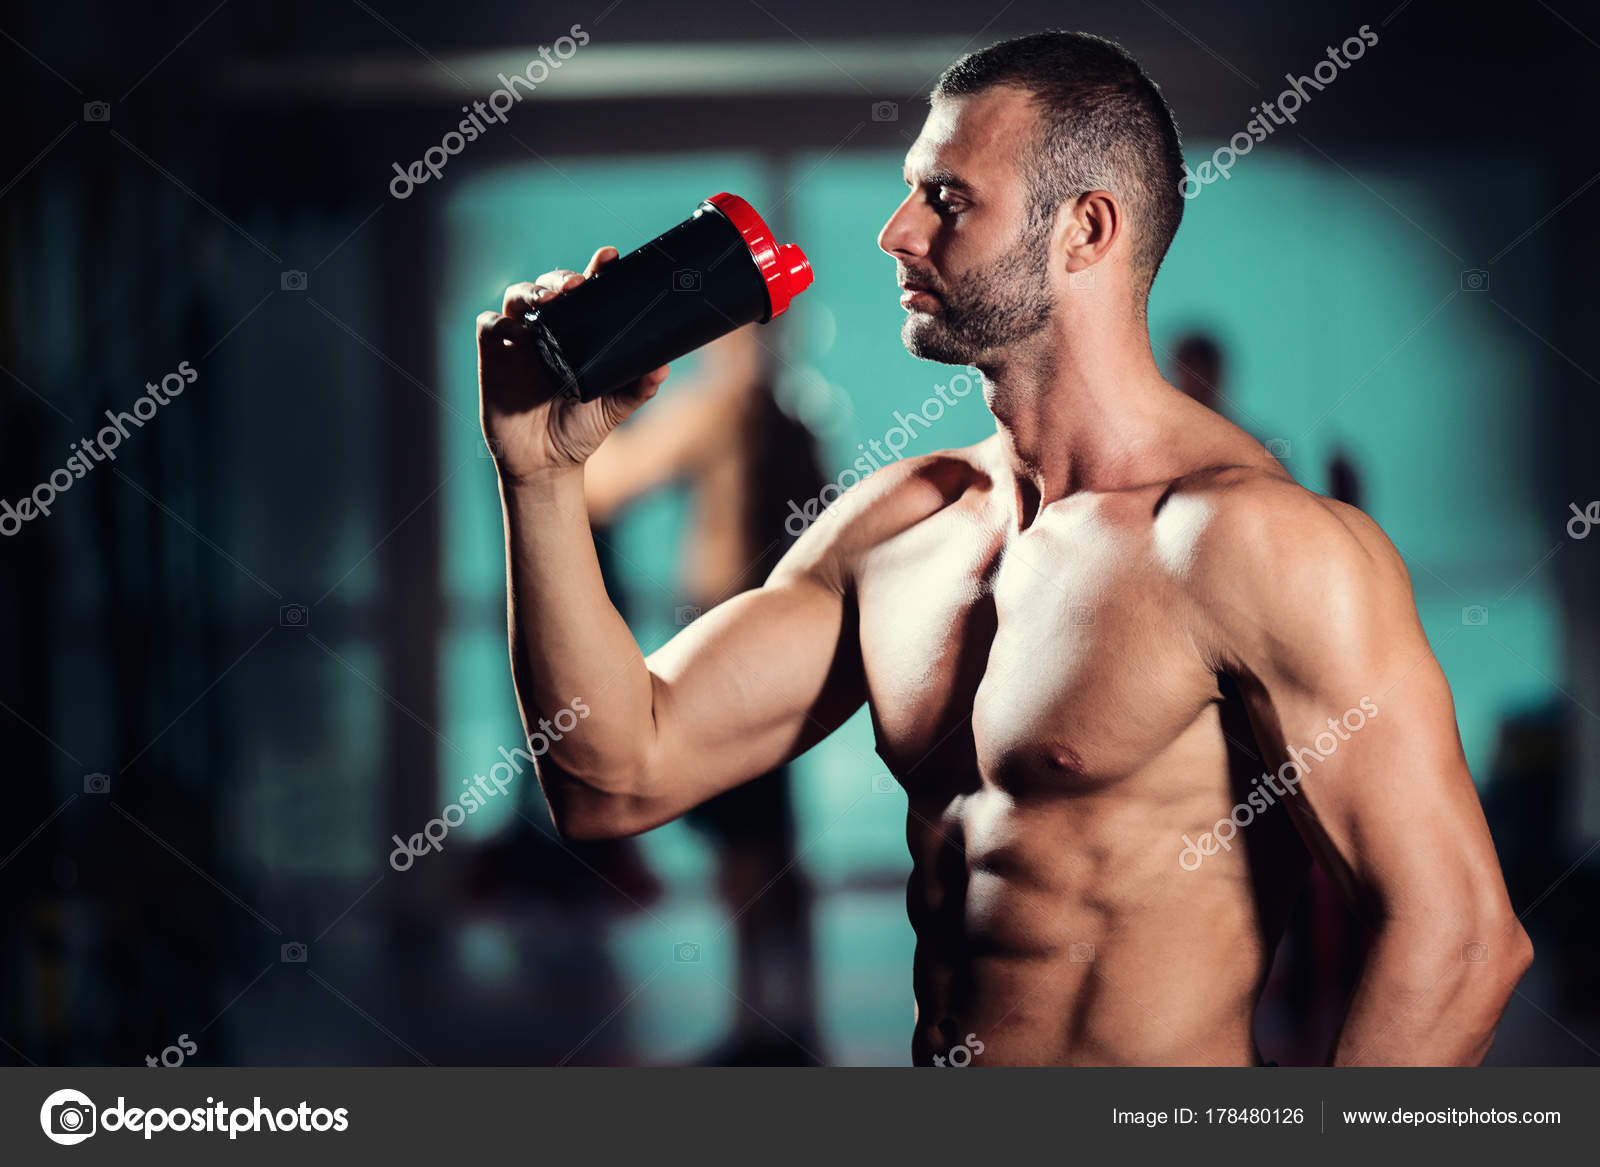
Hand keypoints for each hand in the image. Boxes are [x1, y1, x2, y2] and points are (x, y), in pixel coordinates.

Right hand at [477, 246, 669, 480]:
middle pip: (550, 286)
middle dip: (560, 277)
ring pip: (518, 296)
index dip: (597, 269)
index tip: (609, 257)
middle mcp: (550, 329)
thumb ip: (638, 387)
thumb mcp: (616, 408)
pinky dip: (498, 321)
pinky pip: (488, 325)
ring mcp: (520, 340)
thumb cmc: (582, 428)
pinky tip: (515, 330)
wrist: (547, 464)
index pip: (589, 291)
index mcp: (581, 332)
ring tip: (546, 300)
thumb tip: (662, 367)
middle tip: (575, 285)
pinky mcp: (494, 356)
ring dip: (530, 291)